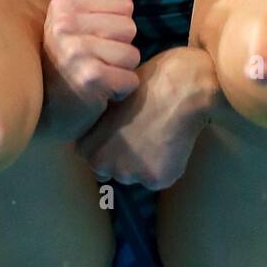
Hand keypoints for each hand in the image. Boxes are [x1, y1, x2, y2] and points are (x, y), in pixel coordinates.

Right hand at [39, 0, 140, 138]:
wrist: (47, 110)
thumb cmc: (66, 61)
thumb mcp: (70, 20)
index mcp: (63, 4)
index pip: (123, 3)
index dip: (116, 25)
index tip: (93, 40)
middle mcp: (65, 24)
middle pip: (130, 27)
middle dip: (121, 47)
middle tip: (97, 60)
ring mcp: (75, 51)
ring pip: (132, 54)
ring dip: (121, 70)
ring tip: (99, 76)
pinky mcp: (89, 78)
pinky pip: (130, 80)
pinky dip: (121, 90)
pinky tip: (101, 92)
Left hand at [75, 46, 217, 190]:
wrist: (179, 89)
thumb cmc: (144, 86)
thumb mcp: (108, 103)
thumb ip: (98, 128)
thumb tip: (100, 137)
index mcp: (87, 148)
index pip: (95, 160)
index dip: (112, 146)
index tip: (126, 133)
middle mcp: (103, 166)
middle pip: (115, 171)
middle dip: (127, 159)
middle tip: (144, 133)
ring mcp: (129, 175)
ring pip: (138, 175)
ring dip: (147, 163)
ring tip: (159, 134)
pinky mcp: (155, 180)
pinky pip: (161, 177)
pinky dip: (167, 165)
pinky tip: (172, 142)